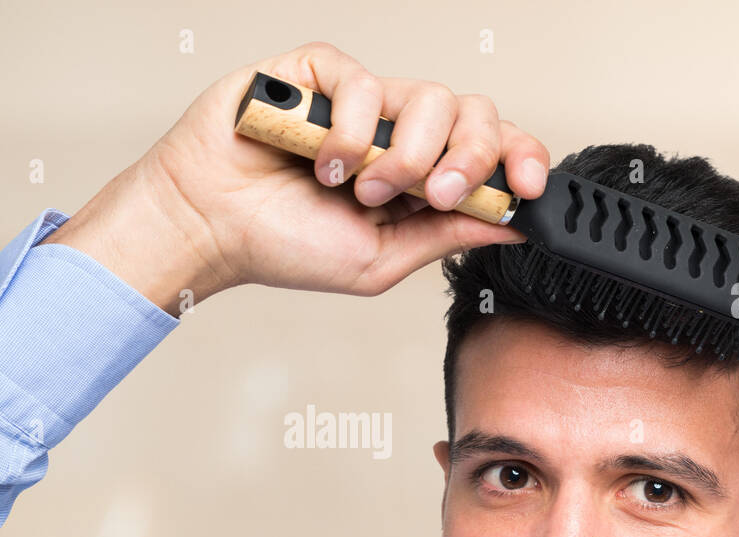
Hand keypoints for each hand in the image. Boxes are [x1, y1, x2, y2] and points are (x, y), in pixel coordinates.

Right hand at [46, 41, 549, 309]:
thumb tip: (512, 225)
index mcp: (417, 176)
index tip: (527, 186)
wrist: (211, 227)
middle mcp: (395, 132)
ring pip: (428, 98)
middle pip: (473, 114)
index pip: (489, 150)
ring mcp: (359, 101)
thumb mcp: (382, 260)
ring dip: (402, 154)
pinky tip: (320, 162)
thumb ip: (447, 235)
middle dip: (466, 158)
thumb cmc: (283, 245)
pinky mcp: (320, 74)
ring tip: (358, 188)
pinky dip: (348, 130)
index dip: (518, 159)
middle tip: (428, 193)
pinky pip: (363, 81)